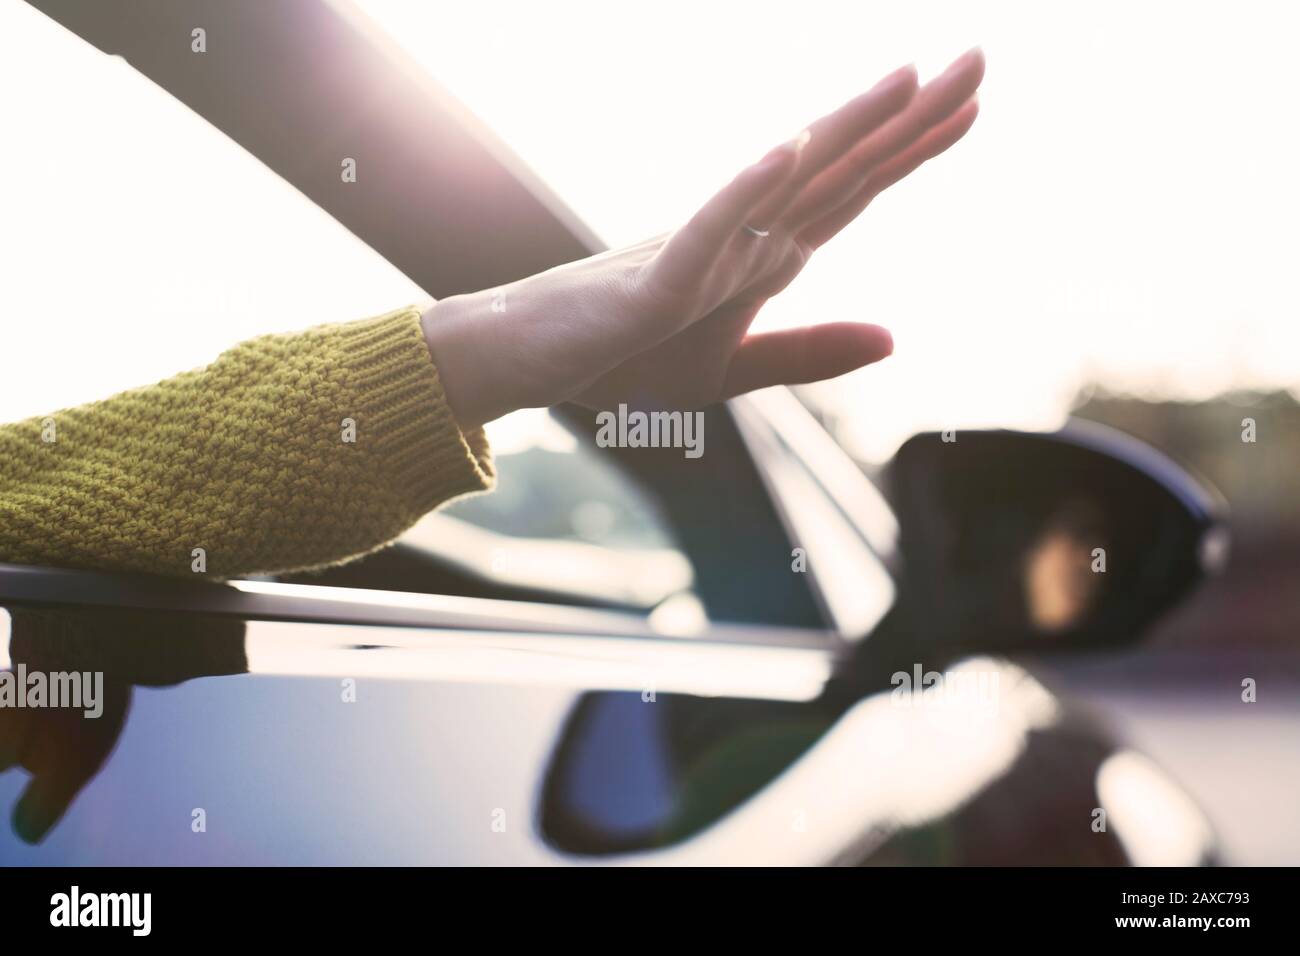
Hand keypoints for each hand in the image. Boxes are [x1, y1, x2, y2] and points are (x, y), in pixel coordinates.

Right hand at [423, 49, 984, 427]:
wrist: (540, 369)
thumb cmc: (626, 357)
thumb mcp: (735, 367)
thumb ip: (809, 350)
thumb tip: (894, 337)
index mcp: (764, 255)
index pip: (853, 193)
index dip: (913, 150)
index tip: (970, 105)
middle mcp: (743, 236)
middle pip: (840, 171)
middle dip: (910, 119)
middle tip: (979, 58)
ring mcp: (703, 251)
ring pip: (785, 182)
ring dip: (845, 129)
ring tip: (908, 77)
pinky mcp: (657, 280)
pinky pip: (707, 230)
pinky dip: (747, 191)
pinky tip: (792, 149)